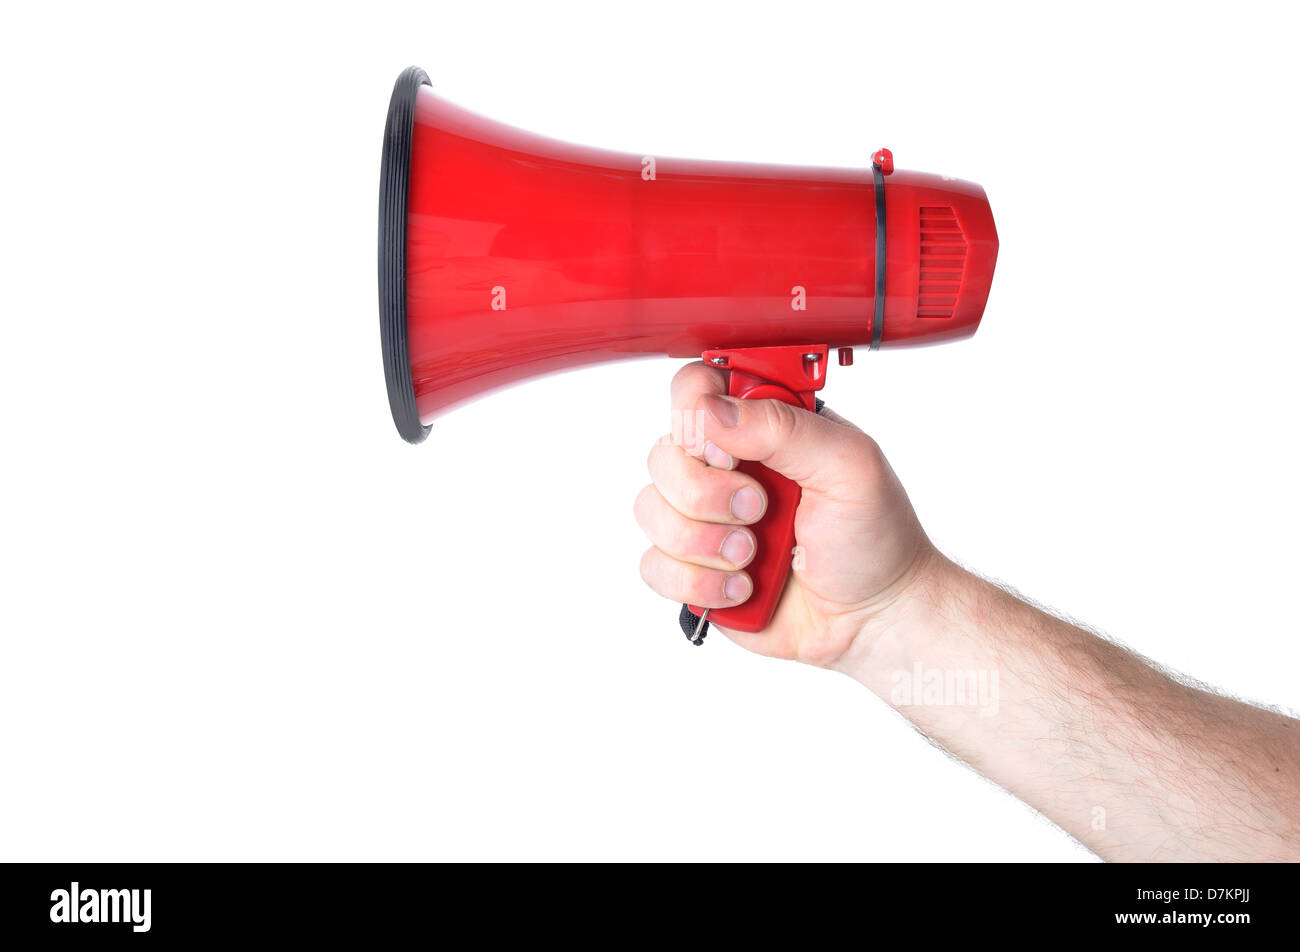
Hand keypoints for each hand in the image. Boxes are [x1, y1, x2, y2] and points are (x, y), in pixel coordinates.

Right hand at [634, 361, 935, 666]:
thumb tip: (711, 409)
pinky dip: (699, 582)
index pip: (697, 388)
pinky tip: (742, 585)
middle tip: (758, 508)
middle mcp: (726, 467)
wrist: (875, 618)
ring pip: (650, 510)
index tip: (727, 451)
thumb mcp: (849, 466)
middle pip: (663, 453)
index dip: (695, 413)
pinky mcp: (692, 569)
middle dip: (706, 492)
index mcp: (762, 428)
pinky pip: (653, 565)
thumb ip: (784, 428)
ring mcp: (705, 519)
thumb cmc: (874, 539)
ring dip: (704, 541)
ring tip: (753, 554)